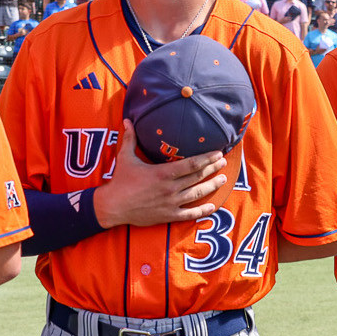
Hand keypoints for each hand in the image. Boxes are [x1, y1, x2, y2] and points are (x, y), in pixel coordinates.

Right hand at [89, 121, 227, 226]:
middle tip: (224, 163)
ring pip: (197, 194)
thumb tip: (128, 120)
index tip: (218, 154)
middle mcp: (170, 188)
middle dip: (213, 169)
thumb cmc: (120, 181)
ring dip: (212, 186)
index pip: (191, 164)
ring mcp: (171, 203)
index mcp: (163, 173)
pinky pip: (189, 214)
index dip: (207, 159)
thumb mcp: (125, 157)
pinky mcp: (168, 215)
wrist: (112, 206)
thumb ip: (130, 138)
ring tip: (223, 179)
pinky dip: (202, 211)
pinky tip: (212, 206)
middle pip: (198, 177)